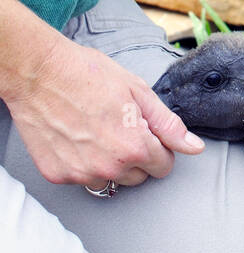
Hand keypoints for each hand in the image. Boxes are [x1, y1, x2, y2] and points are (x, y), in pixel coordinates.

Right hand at [4, 32, 204, 187]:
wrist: (40, 73)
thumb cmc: (88, 75)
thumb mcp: (138, 92)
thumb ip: (169, 125)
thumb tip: (195, 148)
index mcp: (134, 147)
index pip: (164, 166)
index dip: (158, 147)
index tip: (145, 130)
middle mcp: (108, 167)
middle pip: (139, 176)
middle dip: (136, 156)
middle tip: (120, 126)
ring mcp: (81, 174)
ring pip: (111, 180)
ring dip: (110, 163)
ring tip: (97, 131)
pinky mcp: (58, 175)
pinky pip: (82, 178)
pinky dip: (83, 162)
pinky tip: (77, 137)